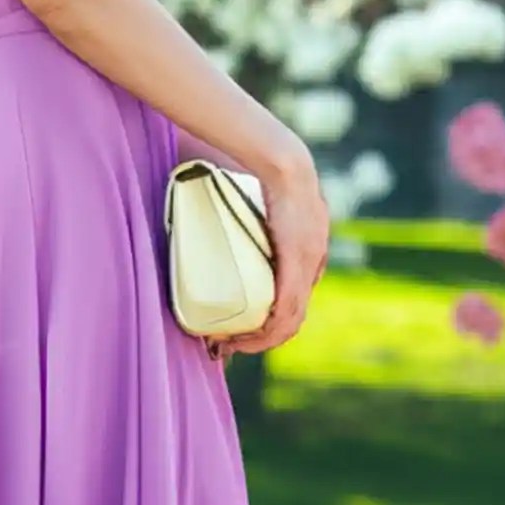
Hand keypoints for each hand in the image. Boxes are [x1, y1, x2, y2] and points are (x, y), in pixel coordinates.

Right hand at [208, 144, 328, 358]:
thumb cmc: (263, 169)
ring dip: (260, 340)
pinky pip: (286, 312)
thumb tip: (191, 183)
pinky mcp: (298, 266)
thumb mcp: (254, 194)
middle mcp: (314, 262)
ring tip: (231, 345)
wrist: (284, 160)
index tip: (240, 322)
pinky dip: (267, 331)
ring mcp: (309, 265)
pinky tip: (247, 339)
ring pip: (290, 321)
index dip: (268, 315)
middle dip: (261, 336)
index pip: (293, 294)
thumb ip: (236, 201)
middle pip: (292, 315)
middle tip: (230, 343)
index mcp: (307, 249)